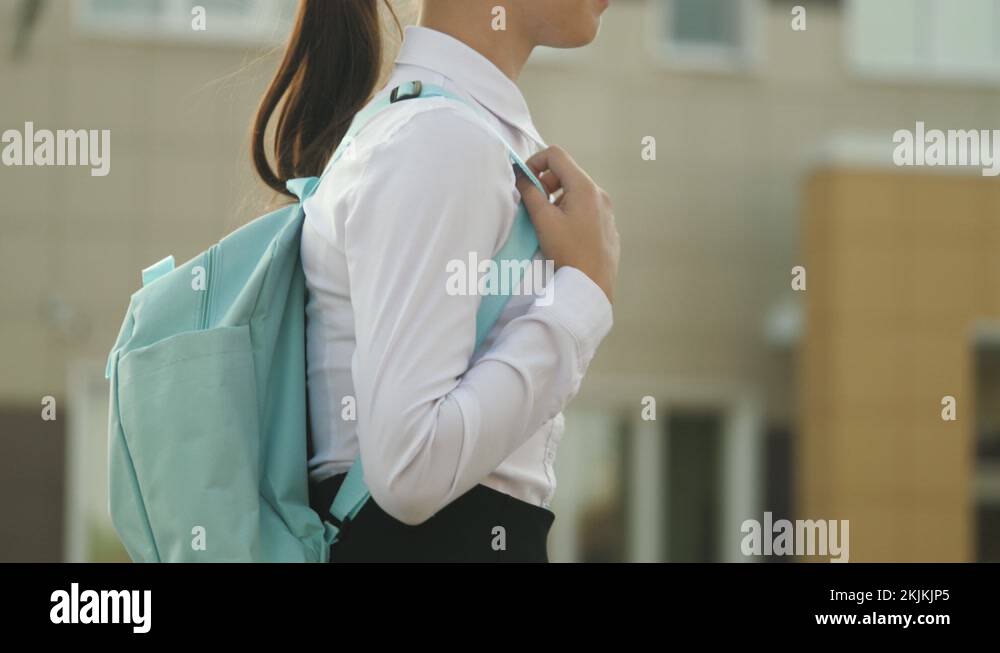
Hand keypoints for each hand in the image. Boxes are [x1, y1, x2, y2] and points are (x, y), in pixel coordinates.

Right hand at [515, 146, 619, 303]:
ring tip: (547, 222)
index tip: (525, 182)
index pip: (556, 155)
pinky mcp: (607, 225)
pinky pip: (585, 208)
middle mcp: (599, 194)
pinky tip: (563, 234)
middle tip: (534, 205)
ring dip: (556, 199)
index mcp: (584, 187)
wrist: (592, 284)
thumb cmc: (568, 252)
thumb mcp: (543, 220)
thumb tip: (521, 177)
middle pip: (567, 173)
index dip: (535, 162)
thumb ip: (530, 193)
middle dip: (545, 183)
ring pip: (575, 192)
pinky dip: (569, 212)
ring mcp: (606, 210)